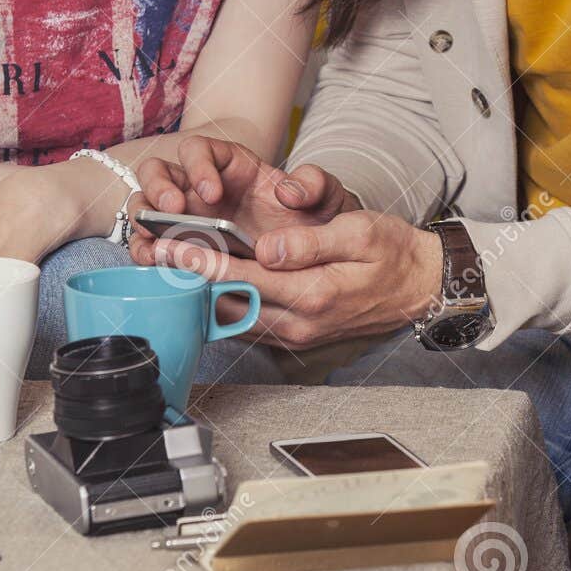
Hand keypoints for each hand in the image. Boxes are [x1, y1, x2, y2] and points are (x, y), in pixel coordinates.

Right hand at [129, 136, 353, 266]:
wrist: (311, 255)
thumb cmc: (311, 217)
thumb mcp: (324, 196)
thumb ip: (315, 184)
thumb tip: (290, 192)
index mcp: (226, 164)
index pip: (197, 150)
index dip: (198, 166)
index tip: (213, 192)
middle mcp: (197, 187)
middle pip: (157, 174)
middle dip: (159, 190)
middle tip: (174, 211)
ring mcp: (184, 218)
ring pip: (145, 210)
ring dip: (145, 225)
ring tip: (156, 246)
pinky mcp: (180, 248)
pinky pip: (151, 246)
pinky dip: (147, 255)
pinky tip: (158, 267)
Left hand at [154, 209, 443, 348]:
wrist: (421, 287)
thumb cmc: (393, 253)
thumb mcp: (359, 233)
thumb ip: (309, 243)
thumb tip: (267, 248)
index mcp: (314, 294)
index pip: (242, 278)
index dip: (201, 263)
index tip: (167, 248)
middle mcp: (299, 322)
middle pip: (227, 303)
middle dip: (185, 281)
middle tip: (149, 257)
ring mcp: (296, 334)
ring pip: (232, 319)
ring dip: (197, 295)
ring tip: (163, 270)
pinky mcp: (295, 336)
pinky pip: (247, 324)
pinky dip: (219, 306)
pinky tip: (199, 287)